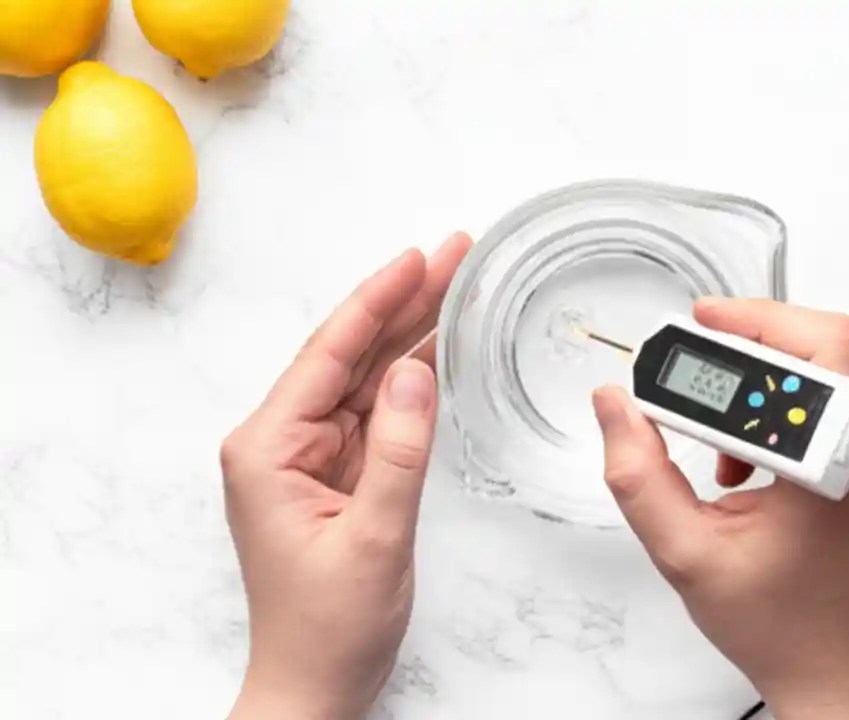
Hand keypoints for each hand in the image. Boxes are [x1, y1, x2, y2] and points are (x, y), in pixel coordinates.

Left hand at [220, 234, 471, 719]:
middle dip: (401, 302)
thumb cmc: (328, 627)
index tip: (417, 257)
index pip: (329, 355)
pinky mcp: (334, 474)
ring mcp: (308, 457)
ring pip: (364, 378)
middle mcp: (280, 443)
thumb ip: (398, 450)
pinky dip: (408, 380)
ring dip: (409, 334)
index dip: (377, 300)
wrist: (315, 685)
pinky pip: (375, 414)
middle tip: (453, 255)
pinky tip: (436, 347)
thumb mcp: (374, 538)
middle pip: (348, 354)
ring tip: (455, 284)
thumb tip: (417, 373)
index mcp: (268, 449)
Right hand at [591, 298, 848, 719]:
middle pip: (827, 344)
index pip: (810, 356)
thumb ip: (638, 474)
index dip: (751, 324)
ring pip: (830, 369)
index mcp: (836, 470)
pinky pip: (831, 402)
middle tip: (698, 355)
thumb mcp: (686, 552)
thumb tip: (614, 405)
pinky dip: (780, 409)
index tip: (694, 326)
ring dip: (765, 380)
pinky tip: (744, 460)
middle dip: (753, 340)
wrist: (834, 663)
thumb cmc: (779, 622)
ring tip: (718, 440)